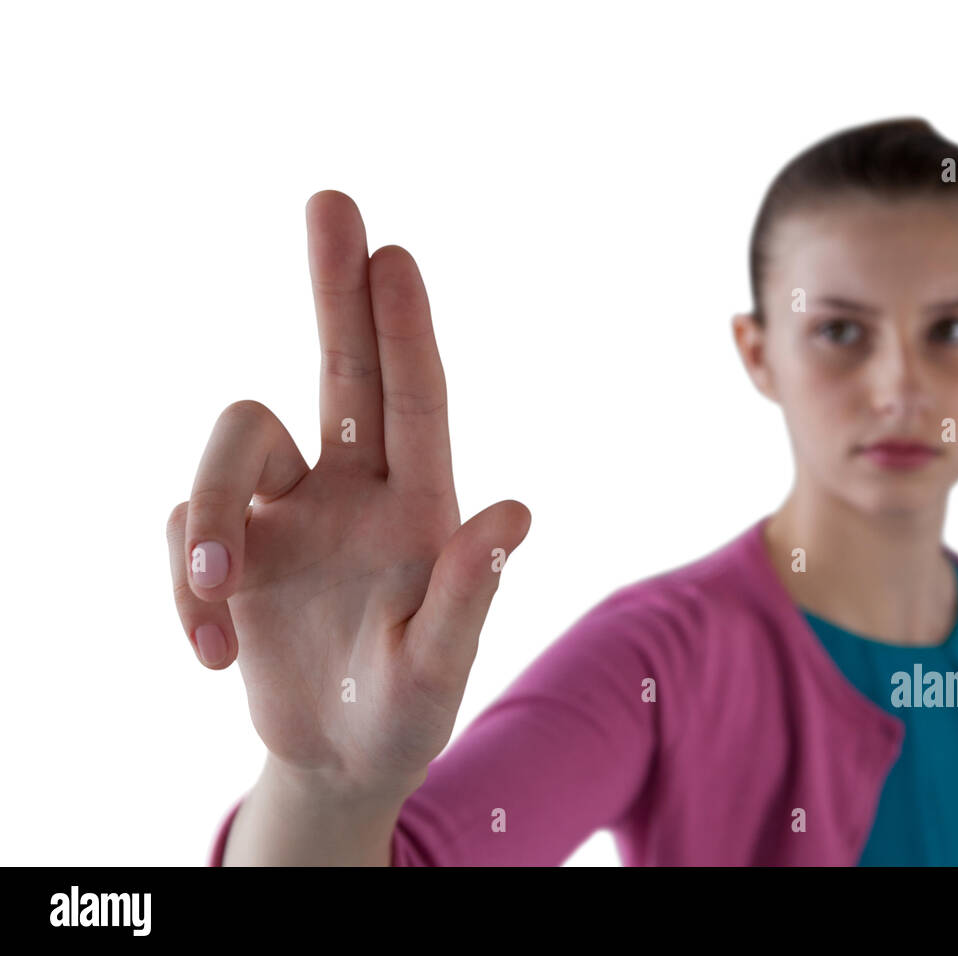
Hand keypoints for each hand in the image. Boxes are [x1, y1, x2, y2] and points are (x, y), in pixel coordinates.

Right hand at [166, 190, 529, 801]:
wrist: (338, 759)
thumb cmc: (406, 714)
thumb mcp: (437, 671)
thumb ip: (469, 597)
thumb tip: (519, 512)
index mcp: (420, 506)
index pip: (413, 400)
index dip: (403, 330)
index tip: (395, 254)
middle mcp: (353, 489)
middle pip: (339, 368)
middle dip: (335, 289)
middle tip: (333, 198)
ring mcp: (286, 513)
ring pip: (233, 443)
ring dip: (213, 511)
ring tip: (214, 598)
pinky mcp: (229, 547)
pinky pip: (185, 524)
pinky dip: (184, 583)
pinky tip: (211, 650)